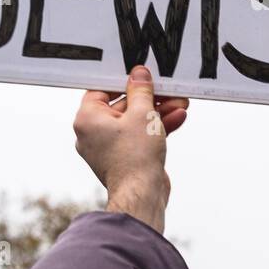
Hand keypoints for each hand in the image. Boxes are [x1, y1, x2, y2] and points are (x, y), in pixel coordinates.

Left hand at [73, 65, 188, 232]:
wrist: (142, 194)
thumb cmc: (135, 157)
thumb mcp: (143, 113)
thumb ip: (141, 91)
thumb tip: (139, 75)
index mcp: (88, 119)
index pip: (103, 89)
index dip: (124, 81)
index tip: (142, 76)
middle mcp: (93, 133)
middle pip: (123, 106)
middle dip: (150, 99)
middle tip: (168, 90)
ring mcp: (109, 147)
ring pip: (134, 122)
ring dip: (158, 112)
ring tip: (180, 104)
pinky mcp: (124, 158)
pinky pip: (139, 136)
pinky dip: (155, 128)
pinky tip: (177, 118)